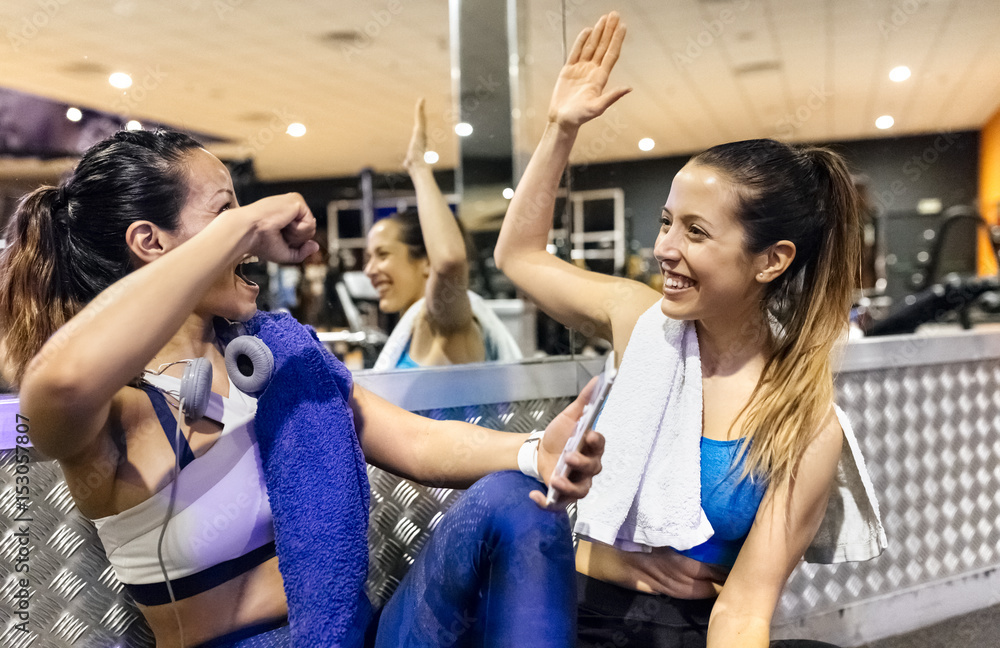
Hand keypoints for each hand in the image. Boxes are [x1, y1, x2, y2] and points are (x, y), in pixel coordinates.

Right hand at [239, 193, 319, 263]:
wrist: (247, 232)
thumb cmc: (259, 242)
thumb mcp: (284, 253)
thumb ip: (301, 252)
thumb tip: (316, 246)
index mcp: (285, 215)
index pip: (303, 233)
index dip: (293, 242)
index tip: (276, 238)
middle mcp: (290, 207)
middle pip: (309, 231)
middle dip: (296, 239)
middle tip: (278, 233)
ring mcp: (293, 202)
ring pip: (311, 228)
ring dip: (296, 235)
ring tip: (279, 227)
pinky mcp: (297, 200)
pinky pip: (310, 223)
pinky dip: (298, 229)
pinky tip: (283, 222)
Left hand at [403, 97, 427, 171]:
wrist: (419, 168)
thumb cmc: (416, 167)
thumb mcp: (410, 162)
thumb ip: (408, 162)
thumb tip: (406, 164)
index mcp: (419, 140)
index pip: (419, 128)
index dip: (420, 120)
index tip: (421, 114)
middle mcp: (422, 135)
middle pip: (421, 121)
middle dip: (421, 111)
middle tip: (422, 101)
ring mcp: (421, 133)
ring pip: (421, 118)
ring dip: (420, 108)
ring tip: (421, 99)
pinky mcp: (420, 131)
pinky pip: (420, 118)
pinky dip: (420, 110)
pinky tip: (420, 102)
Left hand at [530, 376, 605, 508]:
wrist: (540, 452)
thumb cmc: (560, 435)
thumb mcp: (570, 417)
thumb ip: (585, 401)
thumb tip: (598, 380)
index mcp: (592, 448)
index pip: (600, 446)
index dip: (597, 442)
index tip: (590, 434)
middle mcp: (588, 468)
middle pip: (592, 469)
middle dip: (581, 463)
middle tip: (569, 456)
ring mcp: (576, 483)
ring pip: (580, 491)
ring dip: (569, 486)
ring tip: (555, 479)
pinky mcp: (562, 495)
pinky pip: (559, 503)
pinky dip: (546, 502)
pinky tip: (535, 495)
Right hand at [548, 12, 630, 128]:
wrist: (562, 121)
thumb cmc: (579, 118)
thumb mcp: (597, 108)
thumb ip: (612, 97)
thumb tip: (628, 88)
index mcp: (600, 78)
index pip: (611, 54)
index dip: (617, 40)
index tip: (623, 26)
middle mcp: (592, 71)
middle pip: (603, 46)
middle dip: (609, 30)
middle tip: (614, 14)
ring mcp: (581, 69)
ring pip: (591, 46)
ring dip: (598, 32)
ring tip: (603, 19)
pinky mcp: (569, 70)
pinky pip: (576, 51)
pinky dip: (582, 40)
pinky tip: (588, 31)